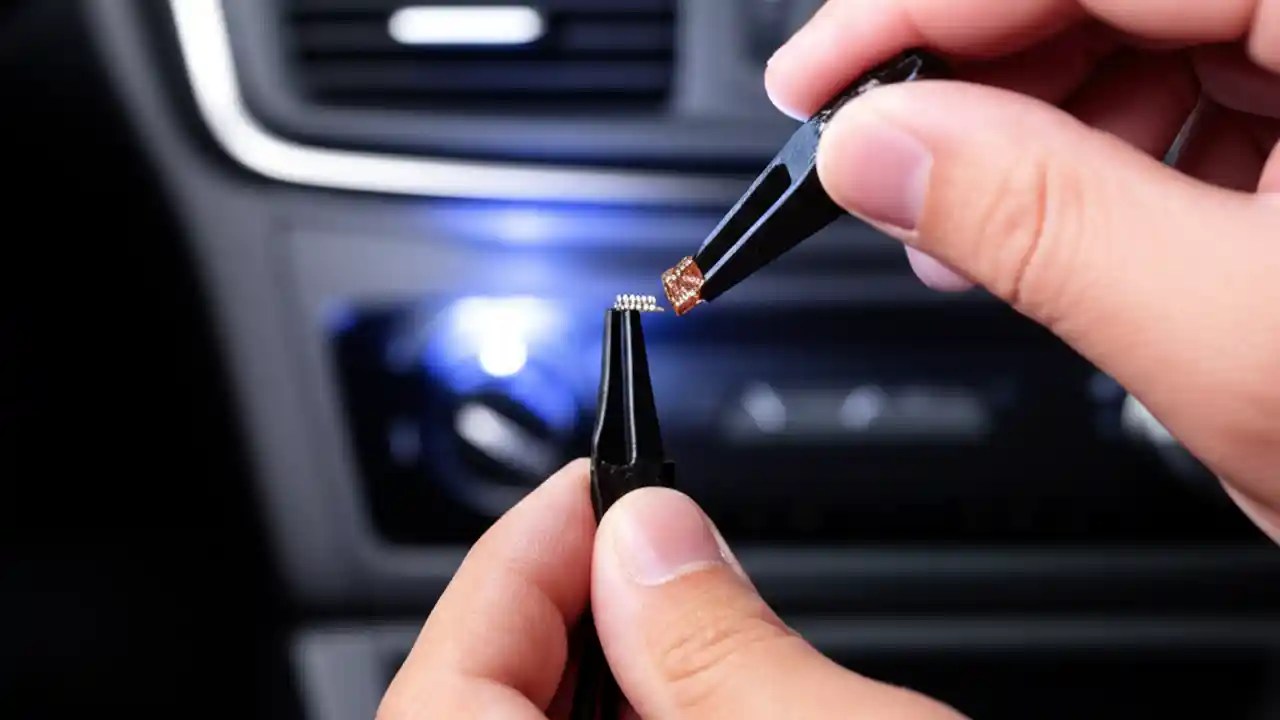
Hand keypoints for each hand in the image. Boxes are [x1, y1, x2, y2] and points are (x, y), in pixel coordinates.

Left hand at [378, 460, 965, 718]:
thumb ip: (721, 643)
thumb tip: (649, 532)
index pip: (449, 678)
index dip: (520, 555)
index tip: (592, 483)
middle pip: (479, 700)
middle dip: (574, 602)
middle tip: (657, 535)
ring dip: (614, 667)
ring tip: (697, 613)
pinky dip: (648, 714)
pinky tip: (708, 694)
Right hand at [766, 1, 1279, 537]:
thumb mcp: (1240, 341)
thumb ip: (1043, 223)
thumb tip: (874, 151)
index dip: (909, 10)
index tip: (809, 88)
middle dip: (962, 80)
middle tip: (872, 169)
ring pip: (1136, 34)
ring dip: (1024, 127)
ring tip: (968, 230)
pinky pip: (1191, 86)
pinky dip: (1097, 156)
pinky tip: (1061, 232)